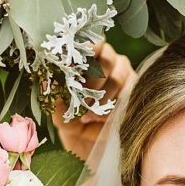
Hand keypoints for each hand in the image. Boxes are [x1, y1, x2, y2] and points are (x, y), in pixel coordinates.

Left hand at [53, 41, 133, 161]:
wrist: (90, 146)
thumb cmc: (72, 122)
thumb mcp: (58, 108)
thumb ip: (54, 91)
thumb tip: (49, 73)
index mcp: (87, 59)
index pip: (91, 40)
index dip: (86, 45)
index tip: (74, 57)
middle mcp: (108, 61)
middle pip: (105, 56)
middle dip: (92, 77)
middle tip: (81, 96)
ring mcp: (124, 75)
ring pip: (117, 74)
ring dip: (102, 95)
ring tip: (88, 112)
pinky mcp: (135, 91)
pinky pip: (128, 91)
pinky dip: (113, 105)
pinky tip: (101, 117)